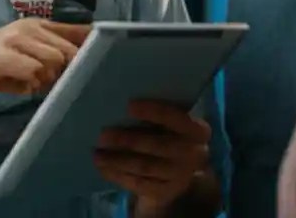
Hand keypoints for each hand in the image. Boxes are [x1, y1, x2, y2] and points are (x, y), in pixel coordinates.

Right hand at [0, 18, 89, 98]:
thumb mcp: (26, 57)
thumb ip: (53, 56)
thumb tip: (87, 64)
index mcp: (38, 25)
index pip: (78, 30)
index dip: (94, 44)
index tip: (106, 58)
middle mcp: (28, 27)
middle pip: (69, 50)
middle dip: (66, 71)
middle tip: (49, 81)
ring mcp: (14, 39)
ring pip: (53, 61)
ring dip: (45, 78)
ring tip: (30, 82)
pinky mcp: (1, 56)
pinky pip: (32, 71)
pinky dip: (29, 83)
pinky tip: (19, 84)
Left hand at [94, 101, 210, 216]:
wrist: (180, 171)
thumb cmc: (170, 135)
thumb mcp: (172, 124)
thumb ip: (157, 116)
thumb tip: (121, 103)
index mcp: (198, 131)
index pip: (177, 119)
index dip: (154, 112)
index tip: (130, 106)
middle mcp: (195, 155)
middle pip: (158, 146)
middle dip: (128, 140)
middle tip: (103, 135)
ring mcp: (180, 176)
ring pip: (145, 167)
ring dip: (118, 160)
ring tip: (97, 153)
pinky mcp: (166, 192)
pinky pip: (139, 184)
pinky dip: (118, 175)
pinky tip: (103, 167)